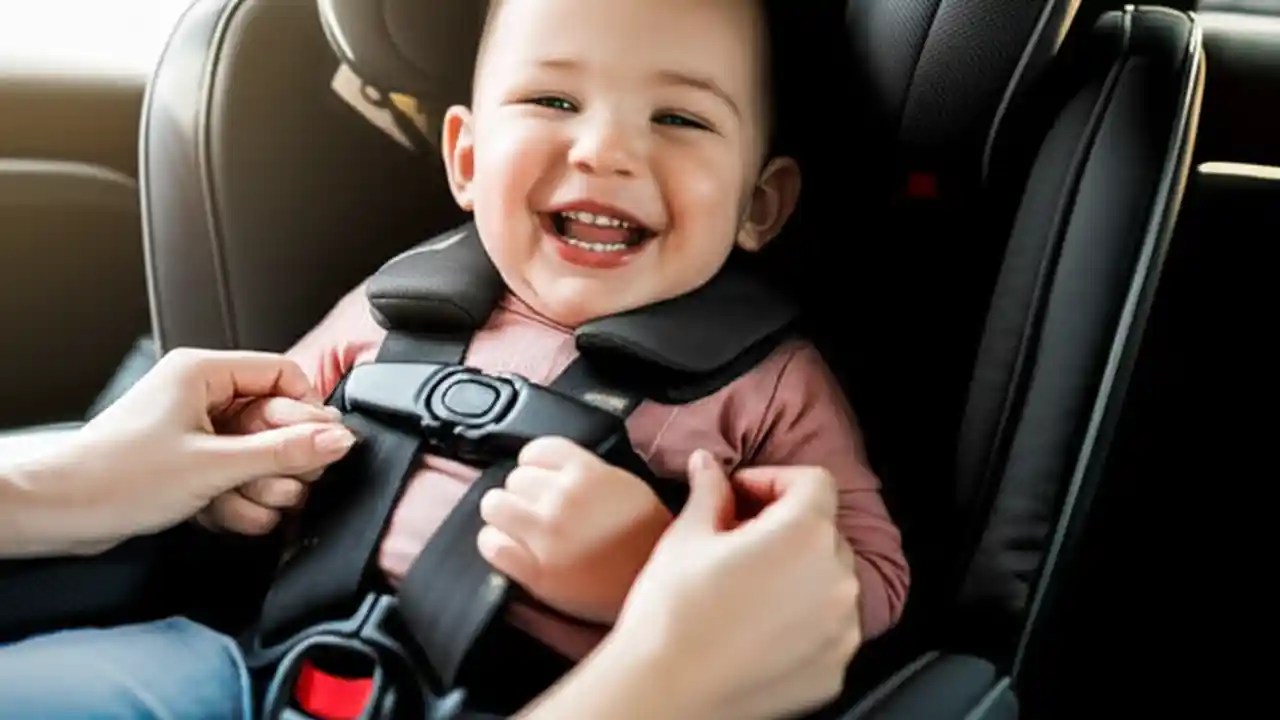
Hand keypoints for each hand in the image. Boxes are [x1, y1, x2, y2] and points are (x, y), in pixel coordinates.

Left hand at [64, 349, 355, 550]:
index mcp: (203, 373)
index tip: (318, 447)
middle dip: (279, 461)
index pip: (283, 375)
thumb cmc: (115, 477)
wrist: (58, 514)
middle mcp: (201, 396)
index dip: (307, 412)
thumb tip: (338, 439)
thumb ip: (284, 452)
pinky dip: (236, 501)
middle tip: (280, 484)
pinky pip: (236, 477)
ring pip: (259, 455)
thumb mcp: (214, 465)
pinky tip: (223, 516)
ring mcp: (196, 432)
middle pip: (276, 420)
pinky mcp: (190, 464)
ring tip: (242, 504)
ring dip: (259, 488)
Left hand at [477, 436, 672, 623]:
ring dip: (505, 516)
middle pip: (514, 478)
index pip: (535, 451)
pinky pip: (491, 544)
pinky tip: (511, 549)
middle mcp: (563, 497)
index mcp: (587, 471)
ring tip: (523, 529)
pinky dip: (496, 544)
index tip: (543, 481)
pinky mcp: (535, 570)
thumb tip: (550, 470)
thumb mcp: (625, 486)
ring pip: (494, 505)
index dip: (536, 467)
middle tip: (539, 512)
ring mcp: (547, 533)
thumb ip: (587, 472)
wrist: (655, 586)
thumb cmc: (646, 537)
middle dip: (524, 494)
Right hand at [609, 452, 861, 718]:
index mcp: (805, 535)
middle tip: (735, 538)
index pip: (812, 482)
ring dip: (797, 573)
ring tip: (746, 586)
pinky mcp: (834, 669)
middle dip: (783, 527)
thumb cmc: (671, 614)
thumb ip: (709, 492)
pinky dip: (802, 619)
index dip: (773, 480)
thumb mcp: (686, 537)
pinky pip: (827, 627)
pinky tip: (756, 625)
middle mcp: (838, 580)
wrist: (663, 693)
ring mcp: (842, 630)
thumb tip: (708, 466)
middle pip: (823, 531)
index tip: (740, 494)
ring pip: (829, 581)